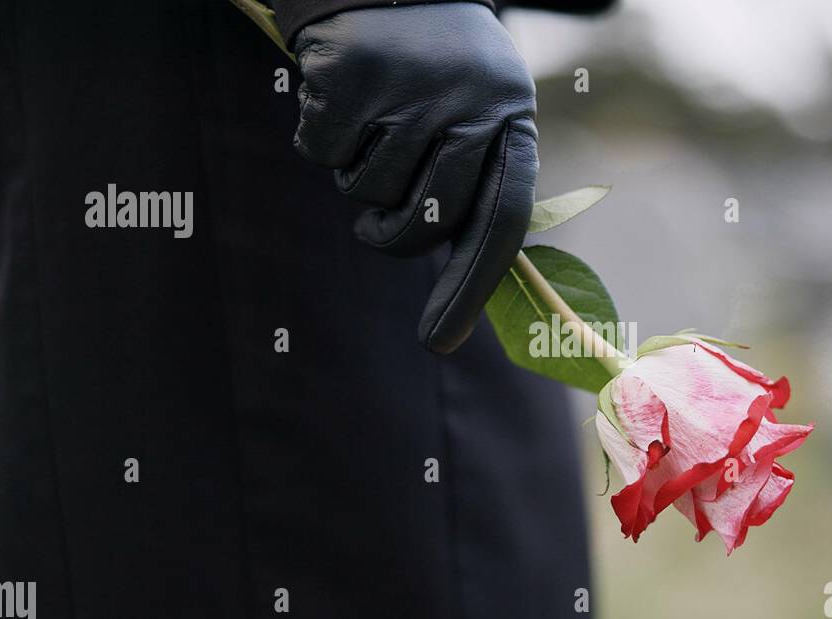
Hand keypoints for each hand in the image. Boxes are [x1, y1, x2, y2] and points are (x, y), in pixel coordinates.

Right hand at [291, 2, 537, 352]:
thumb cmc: (436, 65)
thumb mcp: (478, 112)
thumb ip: (475, 187)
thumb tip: (465, 294)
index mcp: (512, 121)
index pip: (502, 222)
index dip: (470, 287)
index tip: (440, 341)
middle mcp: (472, 105)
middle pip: (423, 225)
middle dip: (390, 235)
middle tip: (376, 218)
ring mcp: (413, 90)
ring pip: (366, 194)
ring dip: (355, 175)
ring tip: (371, 121)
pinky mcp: (353, 76)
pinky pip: (322, 156)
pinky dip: (319, 138)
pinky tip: (339, 95)